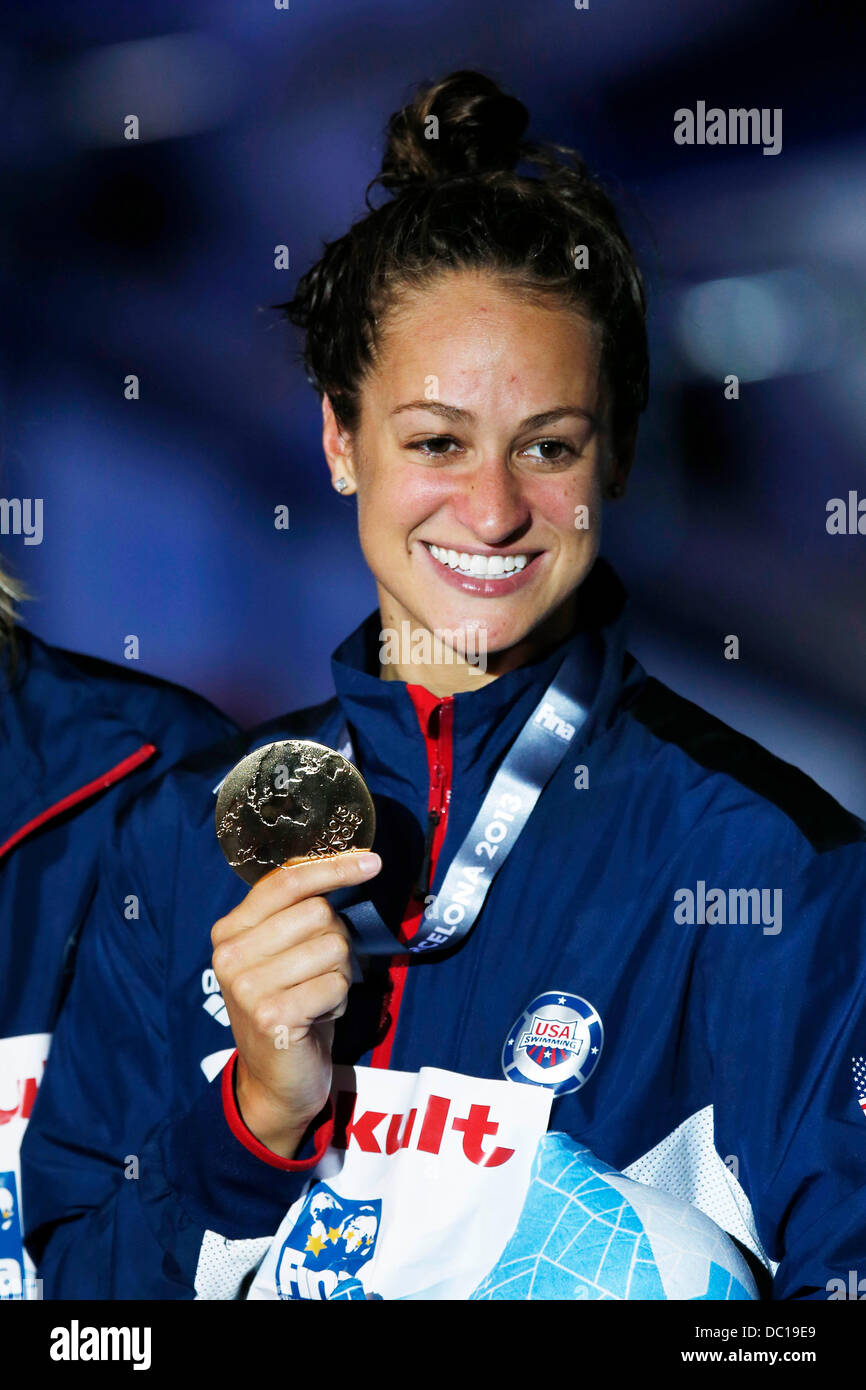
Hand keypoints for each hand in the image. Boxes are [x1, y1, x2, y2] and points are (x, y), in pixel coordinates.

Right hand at [211, 850, 381, 1156]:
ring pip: (333, 947)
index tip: (371, 861)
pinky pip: (336, 983)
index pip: (287, 881)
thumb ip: (298, 912)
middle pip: (318, 913)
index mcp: (229, 931)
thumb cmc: (289, 1006)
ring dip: (339, 974)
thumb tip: (353, 863)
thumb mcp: (282, 954)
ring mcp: (247, 987)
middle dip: (336, 941)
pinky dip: (339, 999)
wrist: (275, 1082)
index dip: (333, 867)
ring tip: (315, 997)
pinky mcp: (271, 1016)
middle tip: (318, 974)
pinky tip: (317, 1017)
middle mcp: (230, 955)